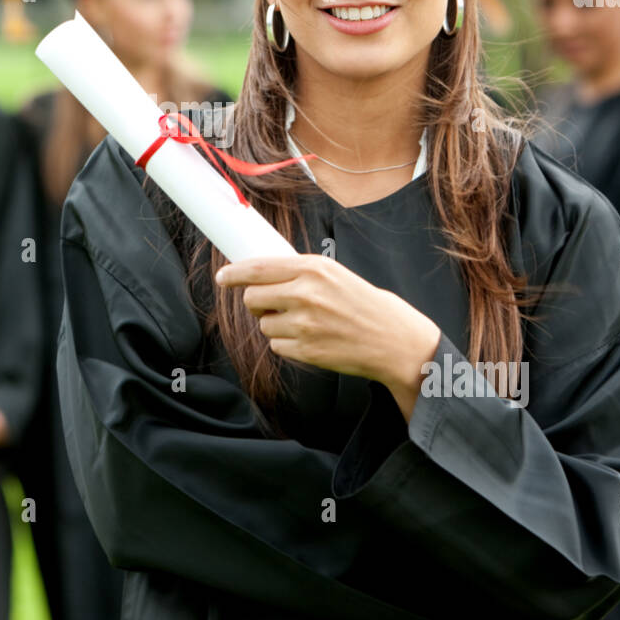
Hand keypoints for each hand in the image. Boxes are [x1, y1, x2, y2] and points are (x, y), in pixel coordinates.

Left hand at [216, 254, 440, 421]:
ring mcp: (304, 324)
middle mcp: (305, 293)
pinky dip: (288, 344)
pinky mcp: (306, 350)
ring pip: (264, 325)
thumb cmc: (367, 305)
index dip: (234, 273)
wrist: (396, 342)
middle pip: (252, 298)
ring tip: (306, 324)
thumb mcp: (336, 275)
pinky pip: (277, 346)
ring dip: (276, 325)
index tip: (223, 277)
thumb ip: (302, 273)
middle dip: (258, 303)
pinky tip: (311, 340)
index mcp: (313, 268)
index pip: (258, 268)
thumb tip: (264, 272)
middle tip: (274, 305)